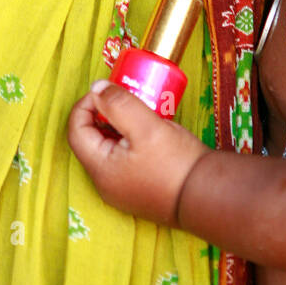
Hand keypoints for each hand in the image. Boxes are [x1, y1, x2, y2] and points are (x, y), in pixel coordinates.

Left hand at [67, 80, 209, 226]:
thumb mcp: (146, 126)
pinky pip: (125, 159)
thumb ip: (117, 104)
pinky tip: (149, 129)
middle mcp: (107, 184)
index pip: (76, 131)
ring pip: (109, 149)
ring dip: (117, 126)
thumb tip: (96, 88)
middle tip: (122, 97)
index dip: (85, 105)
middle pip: (91, 140)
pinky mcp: (140, 190)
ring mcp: (123, 189)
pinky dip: (130, 140)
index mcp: (101, 170)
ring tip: (137, 109)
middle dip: (102, 114)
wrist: (209, 196)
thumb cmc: (176, 163)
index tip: (106, 90)